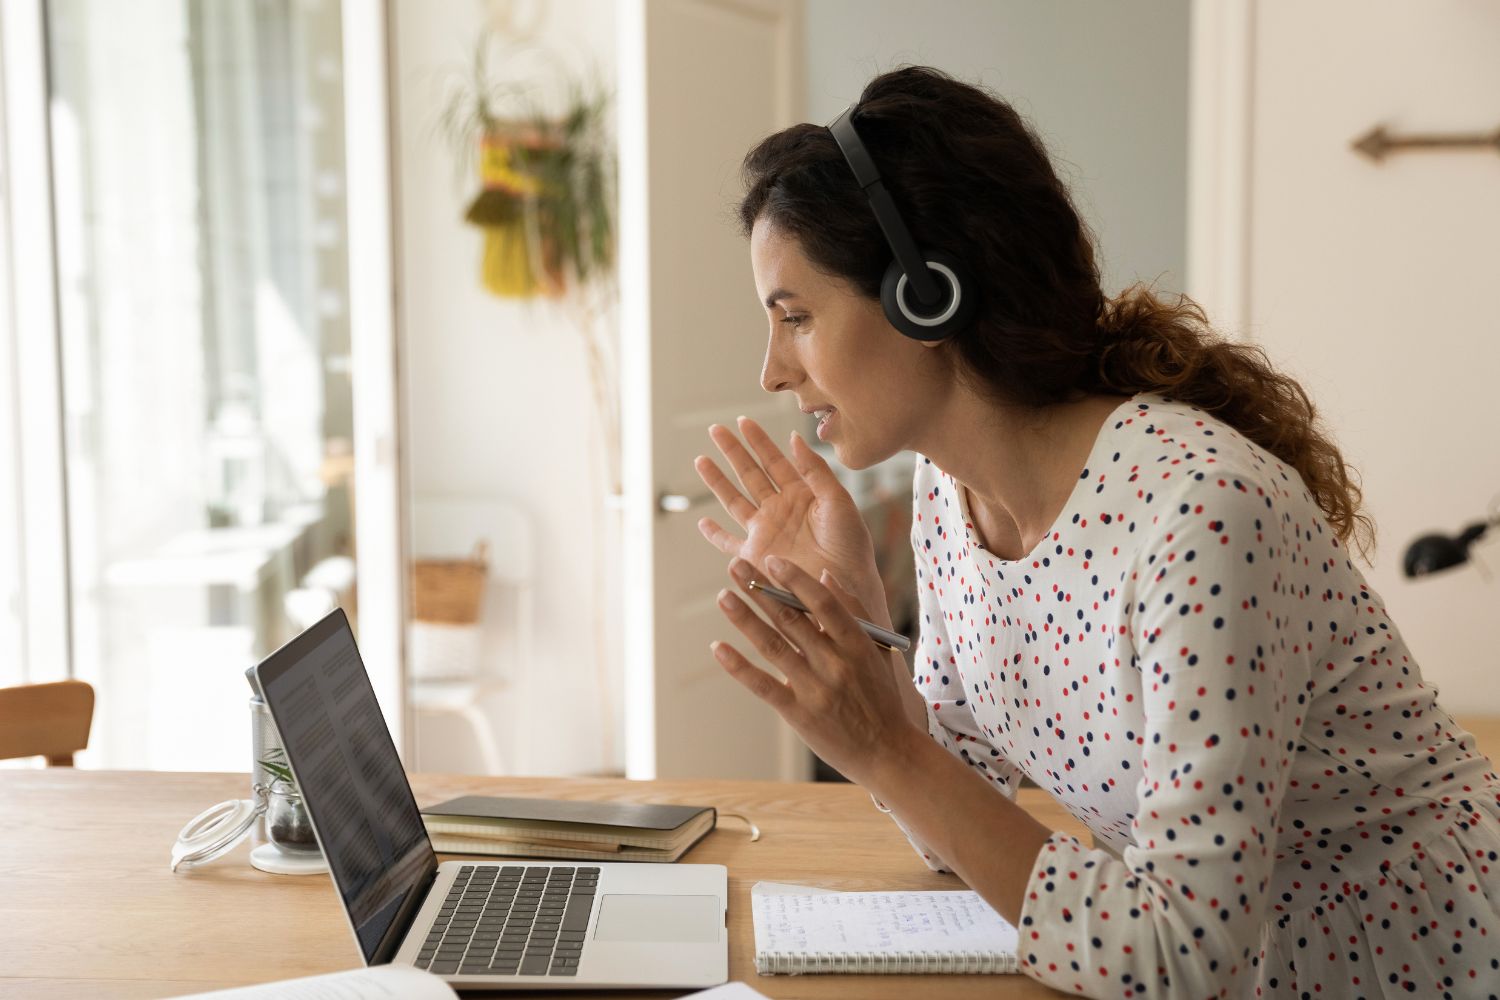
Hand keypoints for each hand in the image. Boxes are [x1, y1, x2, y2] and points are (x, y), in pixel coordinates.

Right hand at [695, 417, 882, 615]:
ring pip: (734, 500)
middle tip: (716, 429)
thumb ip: (816, 471)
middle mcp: (781, 510)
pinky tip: (701, 523)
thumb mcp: (838, 501)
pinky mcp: (756, 556)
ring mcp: (766, 532)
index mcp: (802, 495)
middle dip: (733, 452)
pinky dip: (714, 536)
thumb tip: (794, 438)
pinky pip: (729, 543)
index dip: (759, 441)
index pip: (776, 460)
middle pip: (751, 474)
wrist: (846, 586)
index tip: (743, 421)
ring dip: (717, 482)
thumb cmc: (851, 546)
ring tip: (701, 460)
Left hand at [711, 555, 921, 786]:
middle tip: (735, 566)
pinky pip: (763, 685)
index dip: (796, 579)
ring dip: (745, 619)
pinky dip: (739, 666)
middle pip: (791, 618)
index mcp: (857, 643)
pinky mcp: (798, 713)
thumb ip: (853, 610)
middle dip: (761, 589)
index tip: (772, 560)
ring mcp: (815, 689)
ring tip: (724, 596)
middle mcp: (835, 663)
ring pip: (773, 646)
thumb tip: (825, 575)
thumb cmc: (881, 697)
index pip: (823, 602)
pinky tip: (718, 647)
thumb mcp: (877, 650)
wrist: (887, 752)